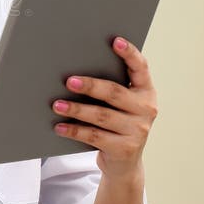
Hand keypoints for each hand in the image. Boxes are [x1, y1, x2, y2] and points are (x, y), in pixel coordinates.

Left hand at [51, 37, 157, 181]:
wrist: (124, 163)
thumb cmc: (117, 124)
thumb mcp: (121, 105)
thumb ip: (110, 88)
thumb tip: (74, 71)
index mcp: (146, 92)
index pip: (141, 68)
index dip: (129, 53)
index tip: (115, 41)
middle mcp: (146, 109)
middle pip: (114, 93)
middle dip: (90, 85)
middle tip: (69, 80)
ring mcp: (137, 130)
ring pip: (101, 116)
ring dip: (76, 109)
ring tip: (57, 105)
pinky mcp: (124, 149)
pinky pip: (94, 136)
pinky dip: (74, 130)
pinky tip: (59, 126)